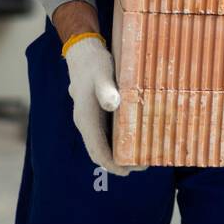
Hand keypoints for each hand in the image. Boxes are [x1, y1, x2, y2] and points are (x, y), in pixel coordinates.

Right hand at [63, 36, 142, 175]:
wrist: (82, 52)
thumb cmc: (94, 63)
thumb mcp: (102, 73)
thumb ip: (107, 89)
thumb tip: (112, 105)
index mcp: (85, 118)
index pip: (97, 150)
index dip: (112, 164)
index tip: (129, 171)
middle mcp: (84, 123)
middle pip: (98, 152)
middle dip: (117, 164)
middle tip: (141, 165)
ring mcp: (87, 120)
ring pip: (100, 146)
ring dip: (116, 155)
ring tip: (139, 156)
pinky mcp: (92, 115)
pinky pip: (102, 137)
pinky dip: (114, 145)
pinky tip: (130, 141)